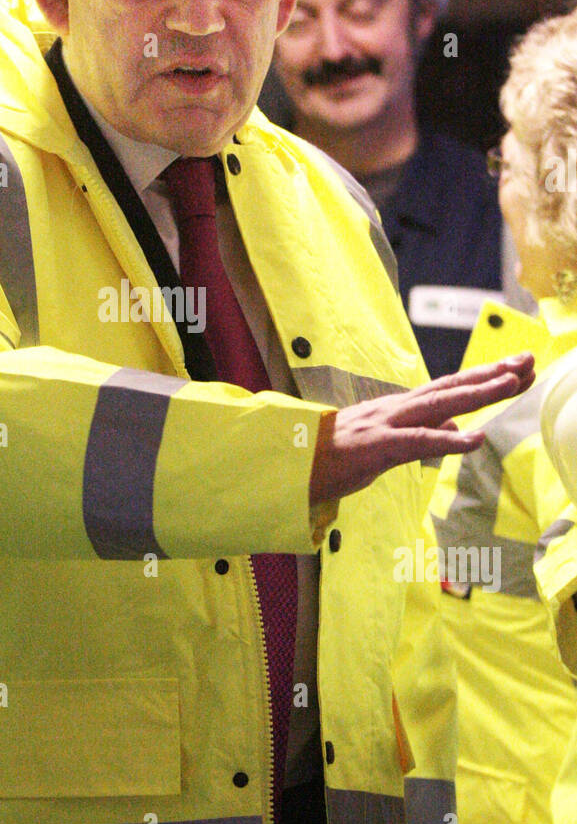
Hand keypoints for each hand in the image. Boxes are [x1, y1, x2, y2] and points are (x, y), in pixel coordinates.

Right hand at [308, 354, 534, 504]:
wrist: (294, 463)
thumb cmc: (336, 455)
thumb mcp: (388, 442)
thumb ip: (423, 432)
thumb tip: (456, 425)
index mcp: (402, 408)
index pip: (452, 388)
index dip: (486, 377)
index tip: (520, 368)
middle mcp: (399, 408)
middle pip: (453, 387)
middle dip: (493, 374)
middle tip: (529, 360)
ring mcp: (388, 423)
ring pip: (440, 404)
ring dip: (477, 393)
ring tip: (511, 383)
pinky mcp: (378, 447)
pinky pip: (417, 443)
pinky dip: (447, 440)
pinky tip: (474, 440)